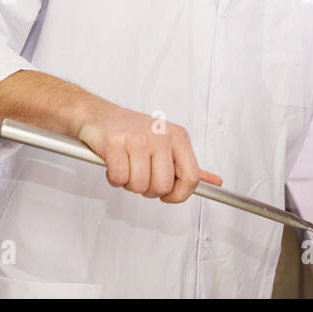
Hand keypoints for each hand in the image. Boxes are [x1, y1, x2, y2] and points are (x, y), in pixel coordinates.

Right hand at [77, 103, 222, 203]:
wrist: (98, 115)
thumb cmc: (132, 131)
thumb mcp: (166, 143)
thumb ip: (188, 165)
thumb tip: (214, 183)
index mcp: (178, 137)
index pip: (191, 177)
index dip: (178, 194)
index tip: (168, 196)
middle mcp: (160, 136)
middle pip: (162, 186)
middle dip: (148, 189)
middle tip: (140, 176)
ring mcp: (138, 139)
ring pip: (139, 185)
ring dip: (129, 183)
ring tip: (126, 167)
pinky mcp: (115, 143)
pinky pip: (119, 178)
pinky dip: (114, 178)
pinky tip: (114, 164)